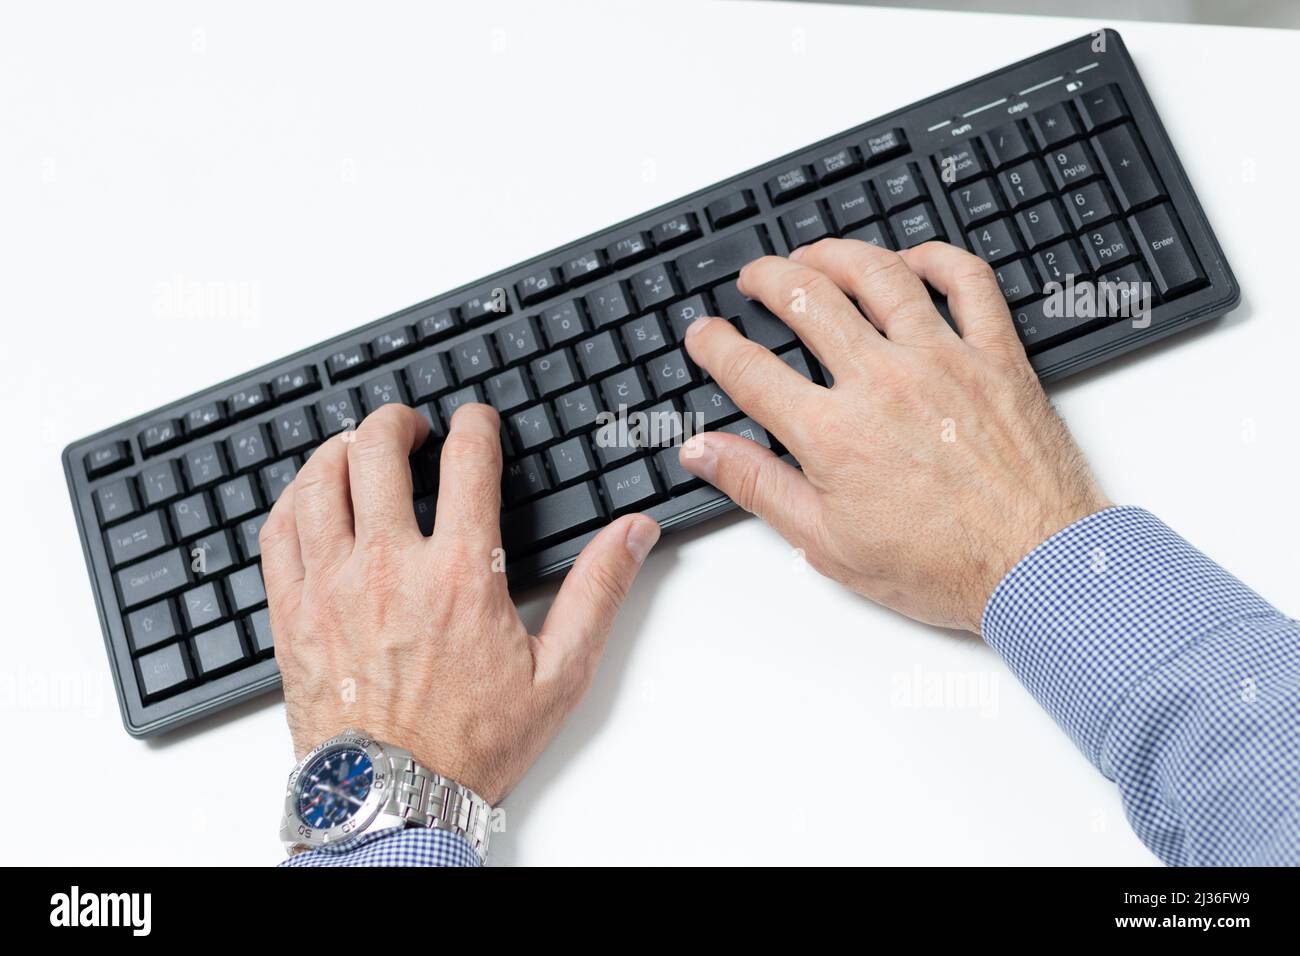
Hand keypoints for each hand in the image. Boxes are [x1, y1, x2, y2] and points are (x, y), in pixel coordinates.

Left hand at [260, 403, 659, 803]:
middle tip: (411, 425)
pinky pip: (278, 531)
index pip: (467, 461)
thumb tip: (632, 535)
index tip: (476, 421)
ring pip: (318, 481)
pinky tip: (310, 497)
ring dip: (340, 449)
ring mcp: (330, 588)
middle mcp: (388, 568)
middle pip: (377, 451)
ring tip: (358, 447)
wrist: (394, 799)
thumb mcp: (559, 673)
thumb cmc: (470, 744)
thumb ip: (598, 592)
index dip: (475, 424)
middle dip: (397, 421)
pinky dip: (293, 498)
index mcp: (459, 576)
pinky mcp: (291, 614)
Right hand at [679, 238, 1107, 631]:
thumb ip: (758, 486)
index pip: (751, 371)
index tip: (704, 334)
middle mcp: (883, 382)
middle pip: (807, 300)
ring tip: (815, 254)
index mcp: (834, 433)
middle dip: (767, 278)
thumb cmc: (941, 567)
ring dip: (836, 254)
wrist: (1038, 568)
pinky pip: (968, 281)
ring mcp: (943, 359)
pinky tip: (913, 259)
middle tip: (754, 277)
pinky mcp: (996, 354)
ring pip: (879, 275)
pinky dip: (937, 258)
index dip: (715, 345)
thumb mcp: (827, 542)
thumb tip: (703, 451)